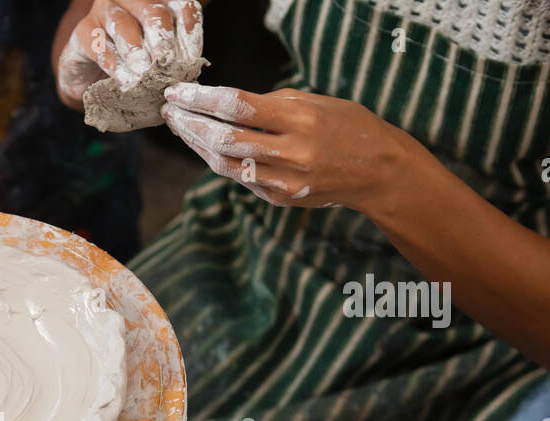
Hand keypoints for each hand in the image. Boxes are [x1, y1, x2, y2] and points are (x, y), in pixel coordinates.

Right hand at [56, 0, 203, 108]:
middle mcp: (131, 0)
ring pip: (124, 26)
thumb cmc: (129, 66)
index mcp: (157, 2)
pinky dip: (115, 66)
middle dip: (163, 42)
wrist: (89, 78)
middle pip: (153, 13)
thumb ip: (172, 60)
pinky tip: (125, 82)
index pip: (180, 6)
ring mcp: (105, 12)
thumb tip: (190, 75)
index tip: (193, 59)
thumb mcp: (155, 60)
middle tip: (168, 66)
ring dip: (137, 52)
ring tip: (145, 75)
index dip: (189, 31)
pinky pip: (100, 46)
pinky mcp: (84, 32)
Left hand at [161, 83, 411, 210]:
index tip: (178, 92)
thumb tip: (227, 104)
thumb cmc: (349, 127)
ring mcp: (284, 180)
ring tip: (181, 128)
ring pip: (226, 164)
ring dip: (197, 145)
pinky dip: (220, 162)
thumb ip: (273, 105)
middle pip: (224, 138)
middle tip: (170, 112)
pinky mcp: (281, 198)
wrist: (380, 171)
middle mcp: (291, 152)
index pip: (238, 106)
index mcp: (300, 120)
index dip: (202, 99)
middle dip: (190, 124)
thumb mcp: (316, 103)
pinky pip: (241, 178)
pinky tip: (206, 148)